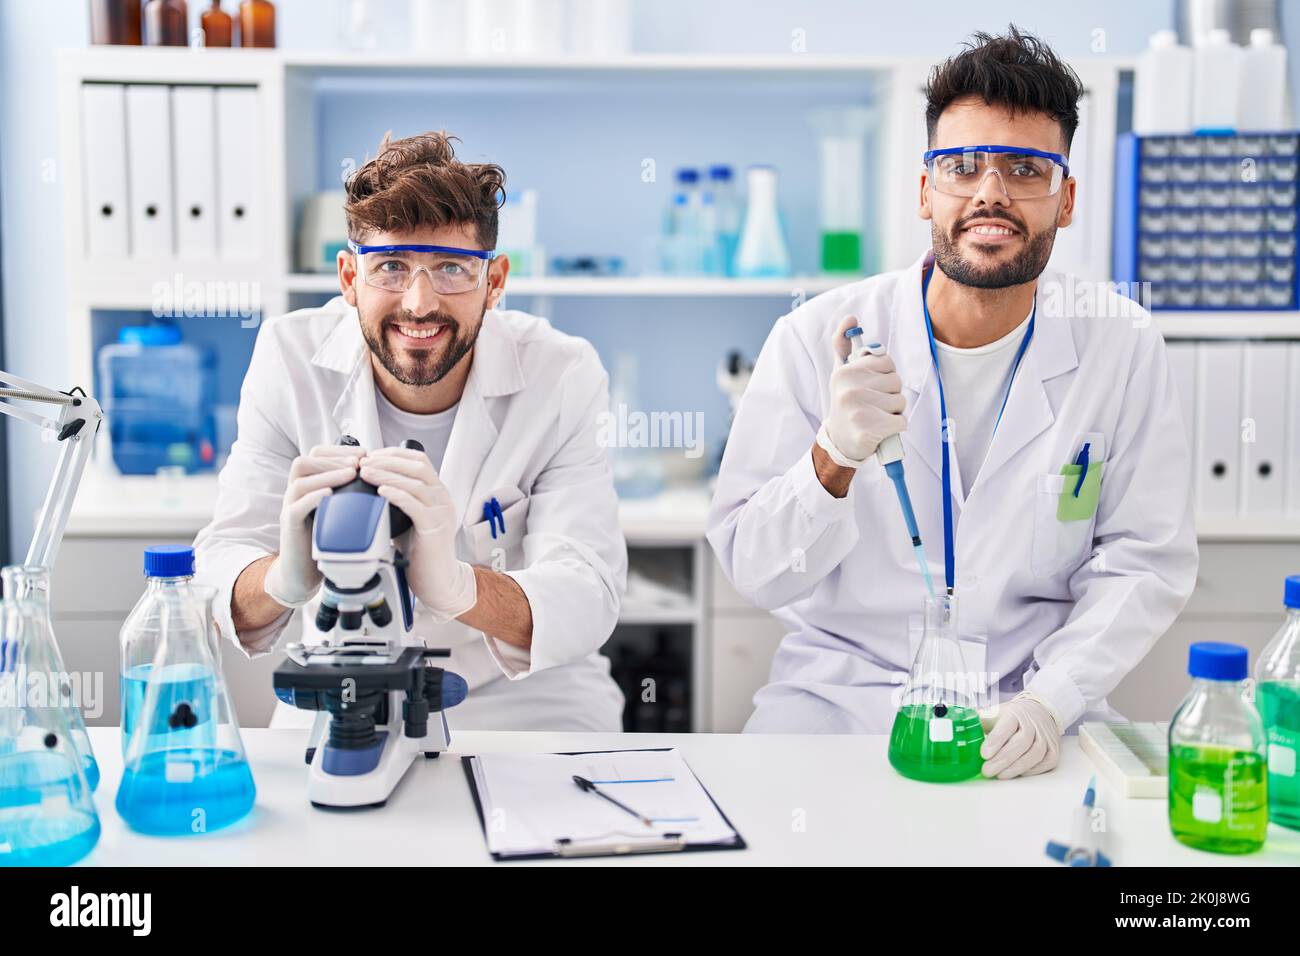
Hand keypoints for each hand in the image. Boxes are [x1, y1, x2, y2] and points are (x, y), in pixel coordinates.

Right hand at [264, 444, 363, 606]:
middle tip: (358, 462)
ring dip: (327, 474)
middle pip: (305, 462)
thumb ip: (350, 495)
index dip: (339, 450)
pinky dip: (314, 497)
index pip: (316, 455)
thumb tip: (381, 479)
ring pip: (300, 481)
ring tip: (351, 473)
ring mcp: (290, 508)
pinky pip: (297, 506)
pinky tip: (330, 494)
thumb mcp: (339, 512)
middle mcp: (295, 492)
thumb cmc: (326, 540)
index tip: (364, 452)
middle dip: (334, 458)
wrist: (304, 572)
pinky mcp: (290, 525)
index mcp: (308, 485)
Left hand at [359, 447, 476, 621]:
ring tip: (365, 472)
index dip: (394, 454)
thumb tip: (366, 490)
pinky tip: (381, 491)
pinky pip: (415, 505)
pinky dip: (397, 494)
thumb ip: (396, 503)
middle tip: (364, 461)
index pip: (419, 460)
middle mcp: (442, 498)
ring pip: (415, 483)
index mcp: (437, 493)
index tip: (371, 455)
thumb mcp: (408, 521)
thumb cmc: (420, 553)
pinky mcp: (435, 528)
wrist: (439, 582)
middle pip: (418, 466)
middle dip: (388, 460)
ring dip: (388, 474)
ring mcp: (441, 512)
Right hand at [823, 314, 906, 463]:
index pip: (887, 362)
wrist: (840, 441)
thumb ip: (843, 345)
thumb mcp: (841, 372)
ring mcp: (857, 410)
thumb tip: (851, 317)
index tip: (870, 386)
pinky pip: (901, 421)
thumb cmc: (846, 402)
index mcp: (845, 372)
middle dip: (890, 394)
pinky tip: (880, 429)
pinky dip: (895, 427)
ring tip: (875, 416)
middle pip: (896, 382)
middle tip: (872, 404)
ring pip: (900, 401)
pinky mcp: (868, 430)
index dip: (884, 376)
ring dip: (893, 411)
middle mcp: (849, 389)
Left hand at [979, 695, 1062, 778]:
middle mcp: (1033, 724)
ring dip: (1016, 767)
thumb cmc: (1013, 716)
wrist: (1040, 712)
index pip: (1006, 726)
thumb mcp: (995, 713)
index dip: (996, 741)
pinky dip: (1031, 770)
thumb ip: (978, 721)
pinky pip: (1045, 763)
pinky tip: (1017, 774)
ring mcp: (1046, 737)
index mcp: (1015, 713)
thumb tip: (955, 727)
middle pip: (1020, 743)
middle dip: (1002, 759)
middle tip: (987, 771)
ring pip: (1034, 754)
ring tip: (1000, 775)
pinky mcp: (1054, 750)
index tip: (983, 754)